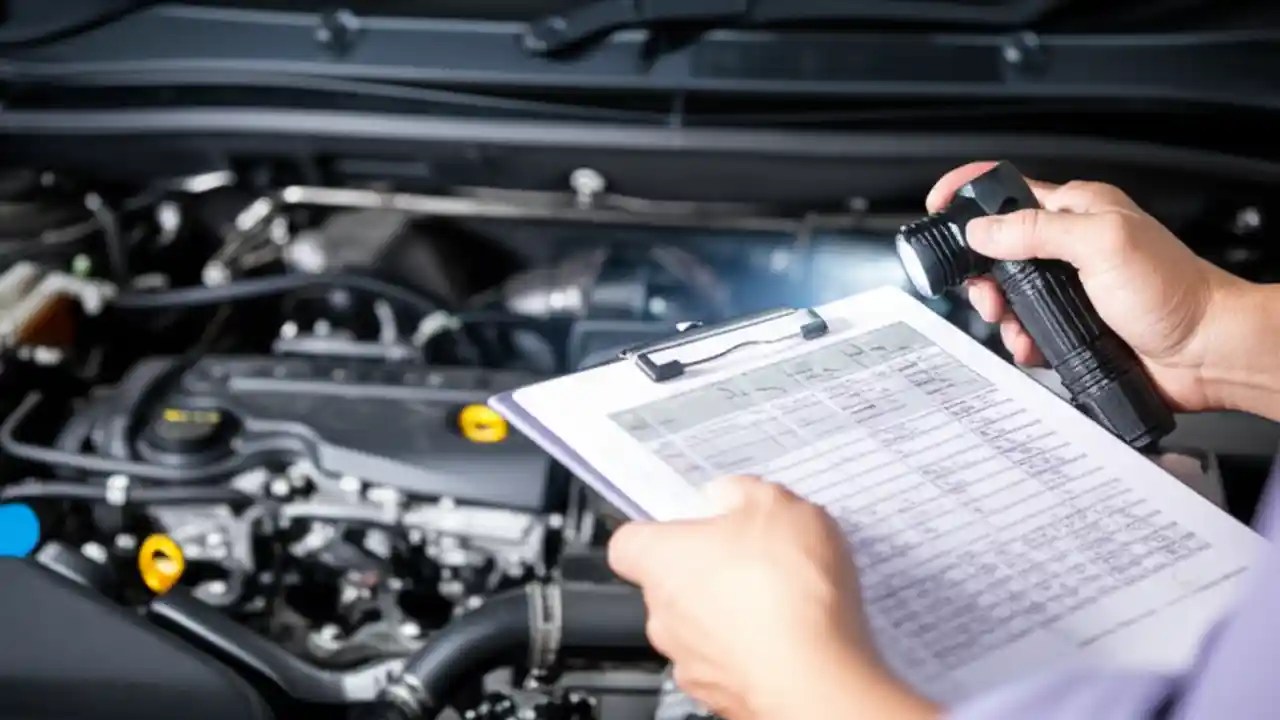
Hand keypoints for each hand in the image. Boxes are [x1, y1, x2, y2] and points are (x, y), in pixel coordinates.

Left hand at [607, 475, 936, 719]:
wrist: (815, 676)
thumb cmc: (787, 592)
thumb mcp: (775, 505)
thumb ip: (743, 492)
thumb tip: (730, 494)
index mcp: (662, 560)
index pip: (628, 543)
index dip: (657, 531)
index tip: (688, 523)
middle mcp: (663, 615)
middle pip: (670, 585)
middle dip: (708, 571)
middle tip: (753, 556)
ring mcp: (690, 661)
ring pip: (701, 628)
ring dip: (733, 614)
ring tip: (783, 599)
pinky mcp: (722, 696)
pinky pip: (732, 664)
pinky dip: (756, 651)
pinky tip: (794, 637)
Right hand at [928, 161, 1252, 413]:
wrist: (1207, 352)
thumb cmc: (1173, 292)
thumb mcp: (1102, 244)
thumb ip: (1037, 230)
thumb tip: (983, 229)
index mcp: (1077, 209)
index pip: (1009, 189)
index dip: (969, 194)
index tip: (938, 208)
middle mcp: (1070, 244)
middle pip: (997, 248)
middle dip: (982, 275)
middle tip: (989, 293)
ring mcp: (1070, 285)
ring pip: (1007, 293)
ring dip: (1002, 314)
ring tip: (1014, 325)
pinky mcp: (1072, 322)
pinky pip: (1027, 328)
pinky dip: (1022, 340)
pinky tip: (1033, 345)